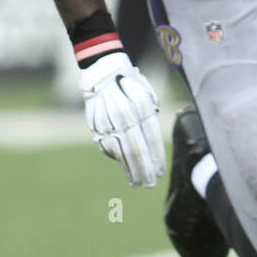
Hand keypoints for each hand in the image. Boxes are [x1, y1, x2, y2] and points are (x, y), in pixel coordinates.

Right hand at [81, 51, 165, 186]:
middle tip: (151, 184)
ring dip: (131, 170)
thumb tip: (154, 144)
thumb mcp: (147, 94)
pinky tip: (126, 169)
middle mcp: (125, 116)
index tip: (160, 172)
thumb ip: (152, 117)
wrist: (103, 72)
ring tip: (138, 183)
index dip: (156, 157)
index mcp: (141, 106)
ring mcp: (109, 122)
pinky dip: (119, 160)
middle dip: (145, 170)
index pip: (152, 138)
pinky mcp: (97, 127)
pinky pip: (109, 148)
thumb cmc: (132, 84)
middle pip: (137, 149)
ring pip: (121, 152)